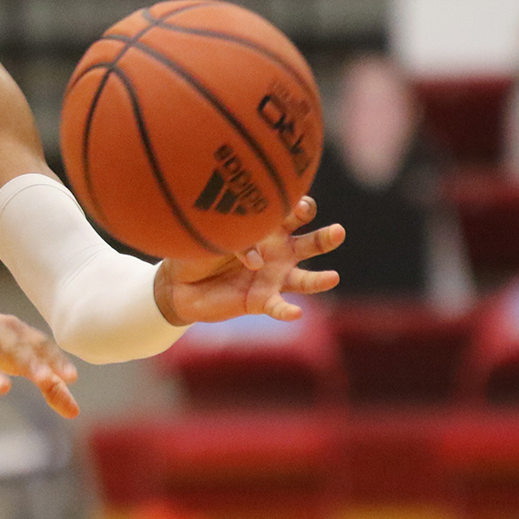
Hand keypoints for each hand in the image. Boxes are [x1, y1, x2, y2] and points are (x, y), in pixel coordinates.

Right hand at [0, 307, 80, 418]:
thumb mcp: (21, 361)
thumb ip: (49, 385)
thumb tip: (75, 412)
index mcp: (19, 332)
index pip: (42, 344)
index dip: (56, 359)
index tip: (71, 377)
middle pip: (16, 346)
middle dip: (30, 362)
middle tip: (44, 379)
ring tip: (3, 389)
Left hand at [157, 196, 343, 324]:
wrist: (180, 283)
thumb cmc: (201, 250)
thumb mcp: (218, 237)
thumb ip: (240, 242)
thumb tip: (257, 260)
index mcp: (270, 229)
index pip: (294, 215)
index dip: (301, 208)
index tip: (298, 205)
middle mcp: (279, 253)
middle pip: (310, 244)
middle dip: (326, 238)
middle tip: (338, 232)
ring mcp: (274, 278)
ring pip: (304, 279)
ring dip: (319, 280)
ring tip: (333, 278)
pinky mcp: (262, 301)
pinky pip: (278, 307)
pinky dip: (287, 311)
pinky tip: (295, 313)